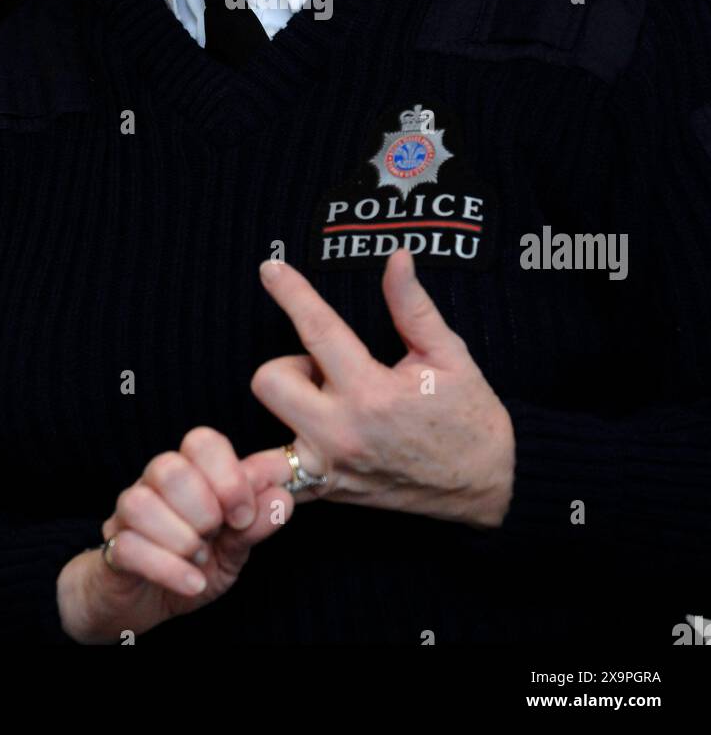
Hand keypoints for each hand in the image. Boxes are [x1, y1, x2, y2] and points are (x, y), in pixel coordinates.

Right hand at [57, 427, 296, 643]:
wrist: (147, 601)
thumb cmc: (194, 565)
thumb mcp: (234, 548)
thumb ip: (255, 524)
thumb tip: (282, 498)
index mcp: (190, 473)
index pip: (202, 442)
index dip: (227, 475)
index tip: (243, 513)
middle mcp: (155, 484)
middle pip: (168, 467)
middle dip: (202, 506)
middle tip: (217, 534)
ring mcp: (128, 515)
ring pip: (141, 503)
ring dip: (180, 537)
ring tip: (200, 558)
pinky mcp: (112, 549)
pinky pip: (129, 546)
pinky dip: (168, 568)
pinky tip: (192, 583)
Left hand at [246, 248, 515, 528]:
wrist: (485, 488)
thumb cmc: (468, 417)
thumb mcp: (449, 354)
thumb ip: (413, 306)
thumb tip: (397, 257)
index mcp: (372, 394)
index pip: (317, 330)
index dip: (291, 292)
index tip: (271, 269)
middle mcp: (341, 434)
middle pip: (269, 381)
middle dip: (291, 364)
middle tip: (327, 367)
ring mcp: (330, 468)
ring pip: (267, 425)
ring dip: (289, 408)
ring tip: (326, 405)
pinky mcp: (327, 494)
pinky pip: (278, 478)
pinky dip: (279, 465)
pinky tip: (313, 440)